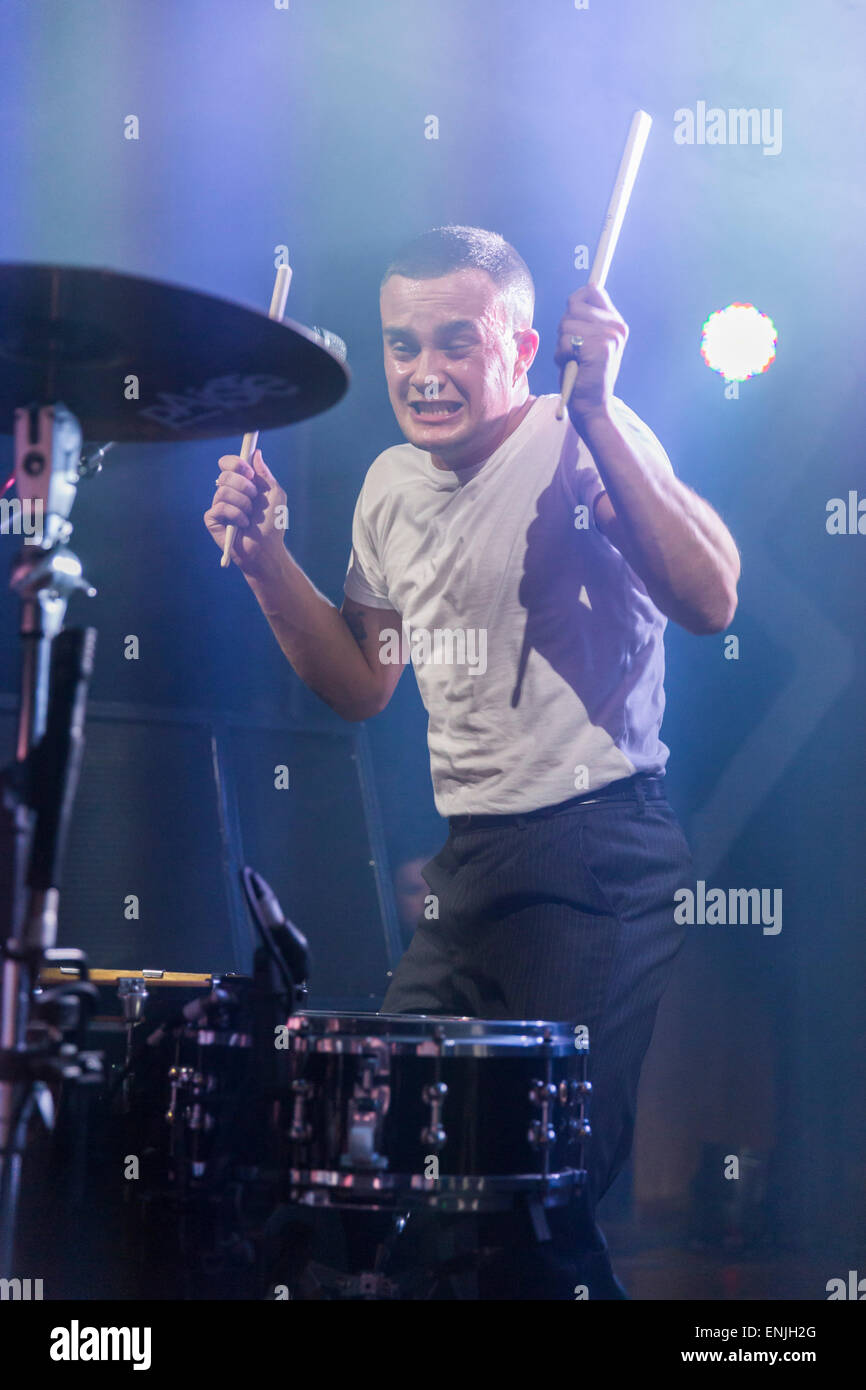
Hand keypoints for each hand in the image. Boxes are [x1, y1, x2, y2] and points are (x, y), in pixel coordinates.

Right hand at [204, 448, 286, 578]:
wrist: (267, 548)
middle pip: (224, 475)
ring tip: (249, 516)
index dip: (235, 463)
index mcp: (240, 484)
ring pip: (223, 491)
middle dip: (244, 486)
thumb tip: (256, 454)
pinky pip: (220, 507)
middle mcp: (227, 492)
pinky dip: (236, 516)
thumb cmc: (271, 524)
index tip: (249, 472)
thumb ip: (265, 474)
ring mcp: (218, 505)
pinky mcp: (212, 519)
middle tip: (253, 498)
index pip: (227, 464)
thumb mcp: (275, 494)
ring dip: (243, 504)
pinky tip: (241, 525)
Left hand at [554, 285, 627, 428]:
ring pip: (566, 324)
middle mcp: (616, 327)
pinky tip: (574, 368)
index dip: (577, 298)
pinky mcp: (598, 348)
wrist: (593, 408)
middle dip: (565, 328)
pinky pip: (565, 341)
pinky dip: (561, 356)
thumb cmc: (584, 377)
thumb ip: (587, 321)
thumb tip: (587, 289)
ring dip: (562, 345)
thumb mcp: (589, 344)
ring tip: (574, 361)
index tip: (573, 312)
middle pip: (574, 305)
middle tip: (574, 351)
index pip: (593, 290)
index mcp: (616, 324)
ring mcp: (609, 336)